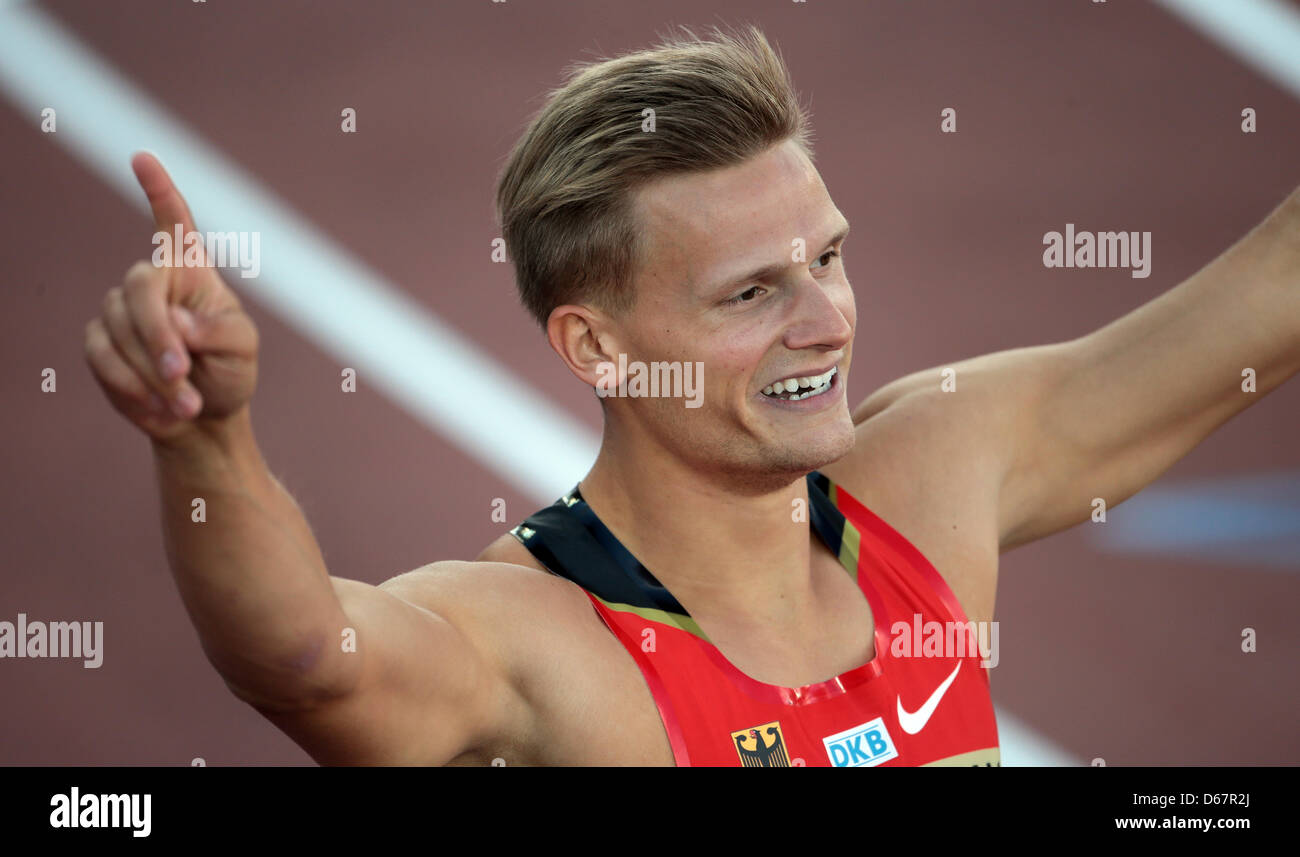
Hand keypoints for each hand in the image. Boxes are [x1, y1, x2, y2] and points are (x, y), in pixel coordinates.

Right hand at [83, 153, 259, 445]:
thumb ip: (218, 330)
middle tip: (182, 375)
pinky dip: (131, 386)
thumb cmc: (230, 372)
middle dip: (158, 335)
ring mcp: (120, 311)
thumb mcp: (242, 349)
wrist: (203, 416)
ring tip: (187, 402)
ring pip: (120, 329)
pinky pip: (103, 356)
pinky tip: (158, 406)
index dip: (160, 191)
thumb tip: (176, 320)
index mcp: (191, 271)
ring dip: (153, 374)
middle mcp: (153, 282)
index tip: (144, 157)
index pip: (173, 223)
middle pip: (140, 287)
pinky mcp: (100, 342)